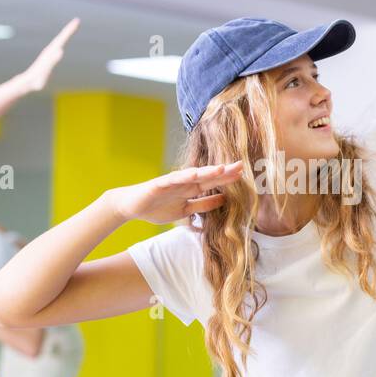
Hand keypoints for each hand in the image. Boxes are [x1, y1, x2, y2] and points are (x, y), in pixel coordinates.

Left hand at [19, 18, 79, 93]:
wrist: (28, 82)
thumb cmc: (37, 78)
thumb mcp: (45, 70)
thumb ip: (52, 60)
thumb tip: (61, 49)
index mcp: (51, 51)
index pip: (62, 38)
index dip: (69, 29)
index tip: (76, 21)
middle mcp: (50, 50)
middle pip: (61, 37)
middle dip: (69, 29)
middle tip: (77, 21)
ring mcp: (49, 54)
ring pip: (59, 41)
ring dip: (66, 35)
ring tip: (72, 28)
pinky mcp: (49, 59)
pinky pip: (57, 47)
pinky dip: (62, 42)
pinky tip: (62, 44)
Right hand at [108, 162, 244, 224]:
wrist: (131, 207)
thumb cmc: (157, 207)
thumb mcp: (185, 210)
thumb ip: (203, 205)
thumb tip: (223, 200)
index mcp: (191, 189)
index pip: (213, 183)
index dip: (227, 179)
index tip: (244, 175)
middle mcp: (184, 182)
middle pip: (207, 176)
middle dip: (224, 172)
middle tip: (241, 166)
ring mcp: (172, 182)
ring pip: (193, 175)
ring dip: (208, 171)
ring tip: (223, 169)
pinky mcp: (159, 184)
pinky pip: (174, 179)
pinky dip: (184, 176)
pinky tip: (195, 173)